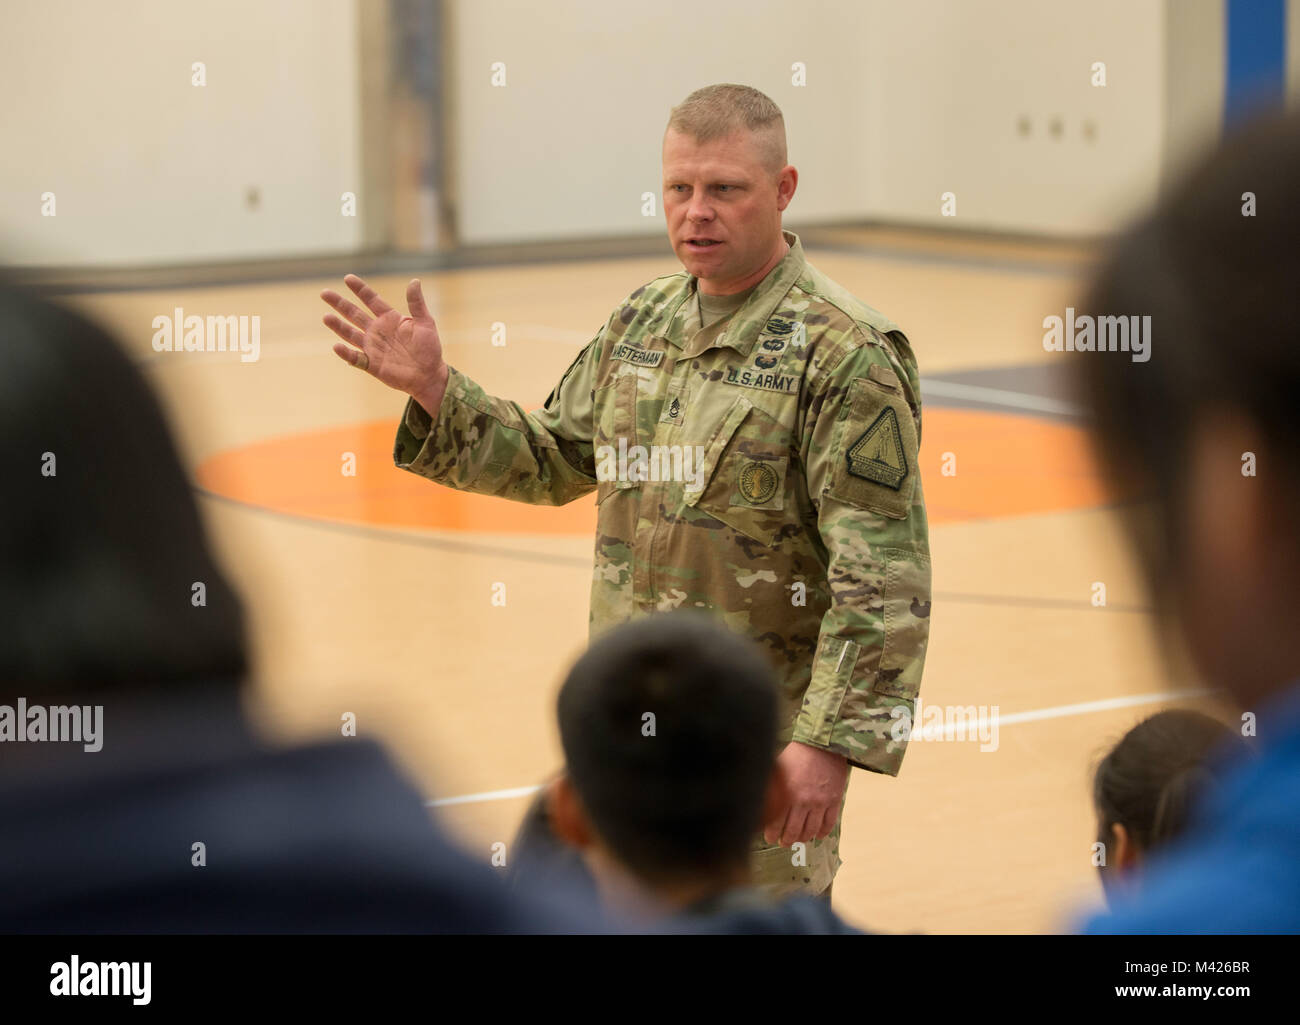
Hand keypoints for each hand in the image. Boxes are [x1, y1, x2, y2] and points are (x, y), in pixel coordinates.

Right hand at [320, 275, 448, 412]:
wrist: (430, 375)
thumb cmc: (430, 348)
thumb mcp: (426, 323)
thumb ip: (417, 303)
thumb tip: (414, 281)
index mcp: (389, 318)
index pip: (371, 300)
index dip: (360, 289)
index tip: (347, 278)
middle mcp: (377, 331)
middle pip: (354, 314)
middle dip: (339, 304)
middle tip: (324, 293)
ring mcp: (373, 347)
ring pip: (350, 334)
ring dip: (338, 326)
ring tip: (326, 317)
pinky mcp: (372, 364)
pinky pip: (356, 358)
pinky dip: (346, 353)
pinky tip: (337, 346)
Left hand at [762, 742, 847, 846]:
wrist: (823, 744)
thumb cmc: (797, 754)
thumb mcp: (778, 768)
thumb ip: (771, 787)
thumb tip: (758, 800)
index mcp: (788, 793)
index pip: (777, 822)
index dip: (772, 834)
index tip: (769, 837)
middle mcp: (804, 801)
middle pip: (794, 831)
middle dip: (786, 840)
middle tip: (783, 842)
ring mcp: (821, 802)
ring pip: (811, 830)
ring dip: (803, 838)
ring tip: (798, 839)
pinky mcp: (834, 800)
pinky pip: (828, 824)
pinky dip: (822, 833)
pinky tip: (816, 835)